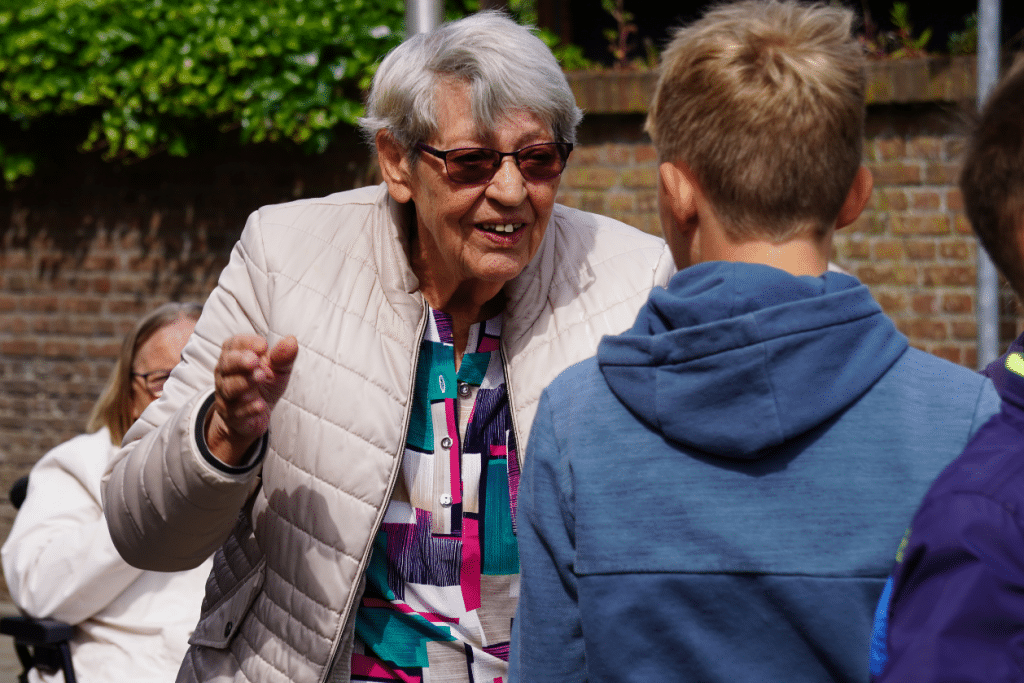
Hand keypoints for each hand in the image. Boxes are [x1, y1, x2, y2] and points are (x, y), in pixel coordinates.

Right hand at [205, 334, 297, 465]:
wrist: (256, 414)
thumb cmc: (265, 384)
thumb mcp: (277, 369)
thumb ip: (282, 356)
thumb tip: (291, 341)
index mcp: (235, 356)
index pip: (234, 344)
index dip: (247, 343)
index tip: (263, 346)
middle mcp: (226, 374)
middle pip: (226, 364)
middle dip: (240, 361)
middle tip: (254, 362)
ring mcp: (226, 395)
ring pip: (228, 387)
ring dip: (244, 382)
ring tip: (260, 378)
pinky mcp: (231, 415)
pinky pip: (236, 411)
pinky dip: (249, 408)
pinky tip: (260, 405)